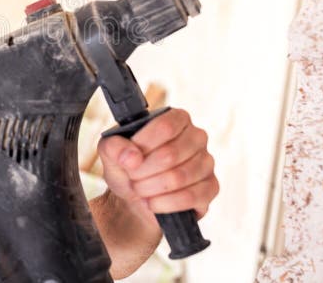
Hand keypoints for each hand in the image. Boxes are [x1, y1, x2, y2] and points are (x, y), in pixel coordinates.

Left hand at [97, 108, 217, 231]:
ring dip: (151, 188)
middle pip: (171, 154)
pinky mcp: (210, 188)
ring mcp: (207, 163)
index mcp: (177, 119)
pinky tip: (153, 203)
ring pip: (179, 177)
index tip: (128, 158)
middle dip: (143, 171)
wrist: (135, 198)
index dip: (143, 145)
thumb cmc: (128, 168)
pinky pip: (191, 197)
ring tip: (140, 190)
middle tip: (132, 178)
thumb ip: (114, 146)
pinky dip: (165, 203)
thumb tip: (132, 157)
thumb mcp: (111, 152)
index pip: (165, 126)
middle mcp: (196, 137)